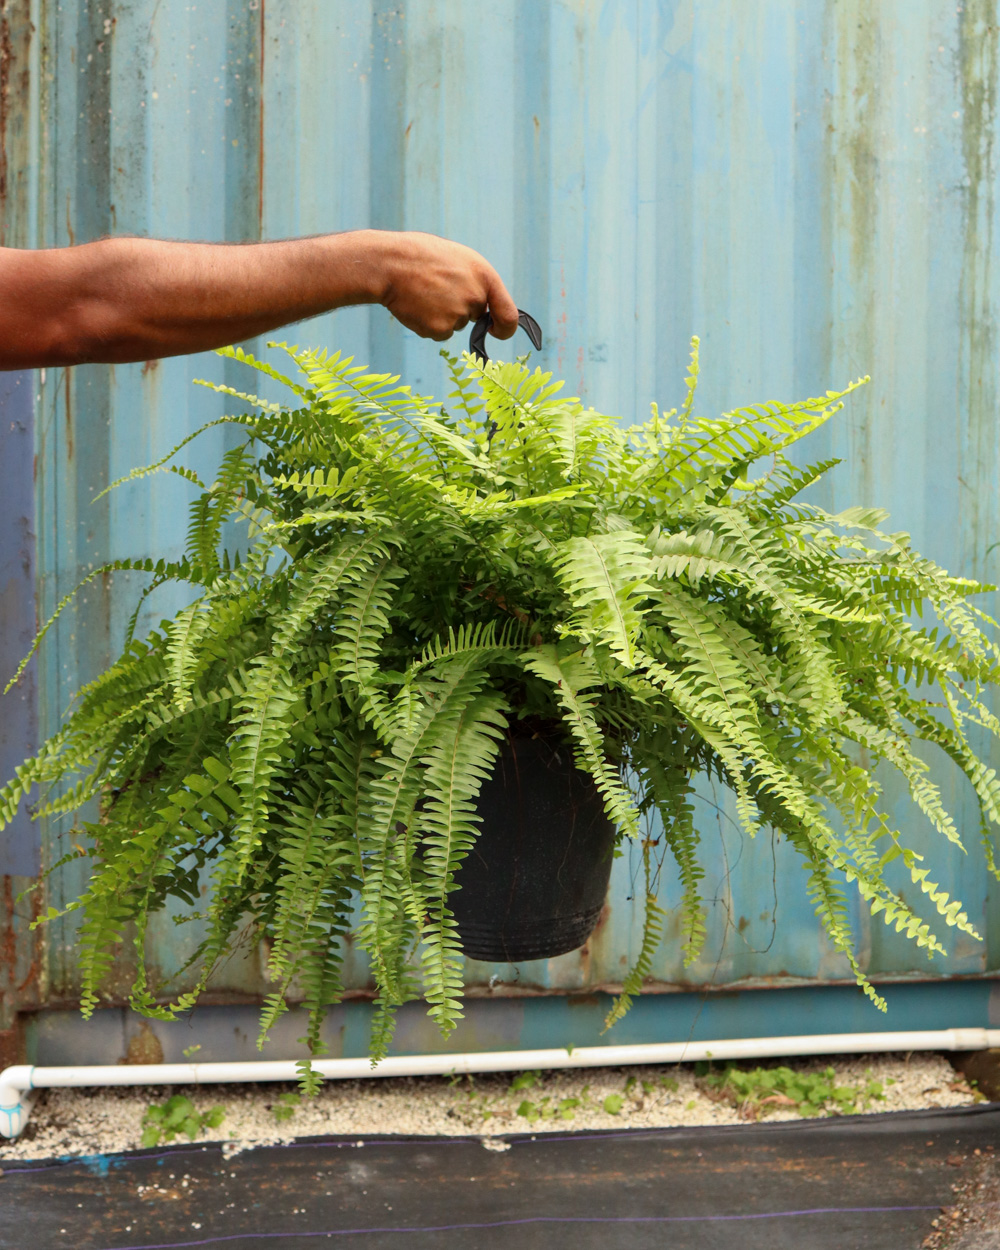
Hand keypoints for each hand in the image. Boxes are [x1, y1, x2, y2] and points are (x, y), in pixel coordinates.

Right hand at [366, 231, 519, 342]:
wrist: (390, 264)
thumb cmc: (421, 256)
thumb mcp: (458, 259)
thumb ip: (475, 281)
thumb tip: (482, 303)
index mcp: (485, 276)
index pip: (509, 314)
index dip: (504, 327)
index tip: (496, 330)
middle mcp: (476, 298)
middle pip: (475, 316)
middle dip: (461, 308)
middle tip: (437, 289)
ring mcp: (458, 315)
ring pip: (455, 324)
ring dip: (442, 314)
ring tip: (424, 291)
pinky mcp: (439, 329)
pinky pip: (439, 333)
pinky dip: (428, 324)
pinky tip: (417, 305)